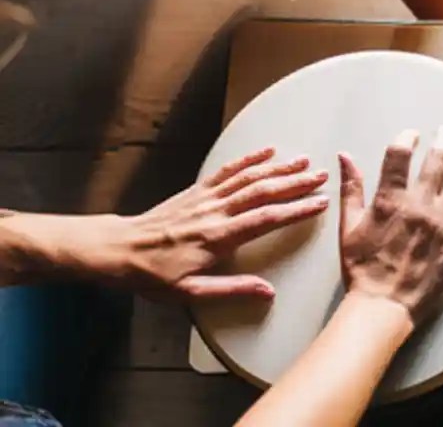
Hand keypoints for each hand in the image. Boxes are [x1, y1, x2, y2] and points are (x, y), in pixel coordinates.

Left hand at [102, 147, 329, 300]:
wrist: (119, 250)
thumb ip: (231, 290)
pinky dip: (248, 159)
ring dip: (279, 168)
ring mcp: (206, 198)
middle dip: (296, 183)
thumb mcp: (189, 292)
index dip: (297, 210)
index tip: (321, 202)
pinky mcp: (197, 191)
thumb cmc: (153, 274)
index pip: (266, 219)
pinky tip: (267, 151)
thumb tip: (267, 292)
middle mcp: (215, 212)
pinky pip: (227, 171)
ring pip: (248, 177)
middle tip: (322, 176)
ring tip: (304, 161)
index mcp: (218, 237)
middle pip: (263, 192)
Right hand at [338, 126, 442, 324]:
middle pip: (437, 161)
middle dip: (442, 141)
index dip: (406, 138)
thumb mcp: (348, 226)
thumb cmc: (362, 269)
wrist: (383, 306)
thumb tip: (345, 157)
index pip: (401, 155)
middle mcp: (421, 207)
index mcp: (391, 201)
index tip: (411, 134)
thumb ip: (351, 189)